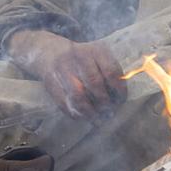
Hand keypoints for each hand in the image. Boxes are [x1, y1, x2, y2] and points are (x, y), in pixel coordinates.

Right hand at [5, 30, 126, 118]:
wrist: (49, 52)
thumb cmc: (82, 60)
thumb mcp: (98, 58)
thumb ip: (110, 74)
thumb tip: (119, 99)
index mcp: (95, 50)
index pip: (111, 72)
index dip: (118, 90)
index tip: (121, 100)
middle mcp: (78, 57)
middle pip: (95, 84)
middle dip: (104, 103)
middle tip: (109, 112)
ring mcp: (62, 70)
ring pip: (78, 96)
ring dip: (90, 112)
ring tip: (97, 119)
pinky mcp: (51, 83)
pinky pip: (65, 104)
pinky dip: (76, 114)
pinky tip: (83, 117)